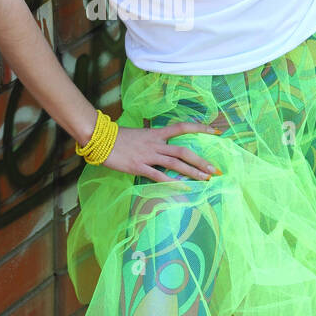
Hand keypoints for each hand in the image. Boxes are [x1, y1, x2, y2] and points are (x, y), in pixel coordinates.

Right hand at [94, 121, 222, 182]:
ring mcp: (148, 155)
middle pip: (183, 151)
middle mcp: (155, 143)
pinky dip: (172, 182)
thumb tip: (161, 145)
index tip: (215, 131)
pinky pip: (158, 176)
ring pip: (175, 163)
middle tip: (215, 170)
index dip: (200, 128)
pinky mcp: (138, 167)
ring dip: (193, 172)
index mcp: (156, 133)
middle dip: (201, 161)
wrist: (100, 138)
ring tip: (206, 180)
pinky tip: (183, 188)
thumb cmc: (117, 137)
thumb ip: (152, 140)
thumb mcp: (139, 135)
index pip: (182, 127)